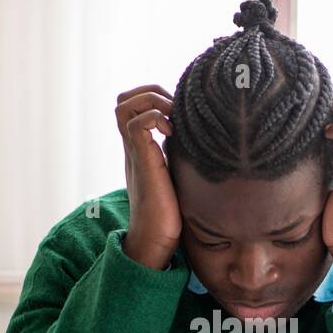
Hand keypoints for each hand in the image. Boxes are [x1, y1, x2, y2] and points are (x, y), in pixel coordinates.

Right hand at [115, 84, 180, 269]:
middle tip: (174, 109)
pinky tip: (172, 133)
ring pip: (125, 105)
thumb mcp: (177, 177)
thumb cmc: (171, 214)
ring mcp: (135, 153)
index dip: (153, 97)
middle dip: (150, 92)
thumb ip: (182, 158)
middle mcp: (134, 146)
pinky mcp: (143, 162)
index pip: (133, 106)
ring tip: (172, 119)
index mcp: (141, 148)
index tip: (177, 110)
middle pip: (124, 99)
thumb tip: (208, 145)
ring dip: (151, 101)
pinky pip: (137, 126)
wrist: (156, 240)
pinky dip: (155, 119)